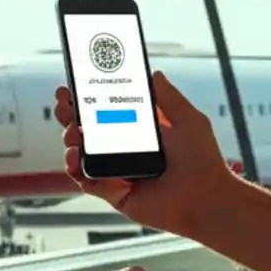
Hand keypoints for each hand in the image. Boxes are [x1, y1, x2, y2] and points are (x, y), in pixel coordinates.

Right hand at [54, 71, 236, 237]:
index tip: (72, 87)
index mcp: (140, 130)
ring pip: (82, 154)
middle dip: (70, 115)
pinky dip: (76, 168)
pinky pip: (87, 180)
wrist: (205, 196)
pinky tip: (76, 157)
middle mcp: (125, 150)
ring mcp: (117, 172)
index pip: (105, 111)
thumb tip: (154, 74)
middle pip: (87, 130)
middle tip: (64, 105)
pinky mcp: (114, 193)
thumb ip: (168, 97)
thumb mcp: (188, 119)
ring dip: (71, 140)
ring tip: (74, 133)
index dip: (86, 99)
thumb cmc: (202, 159)